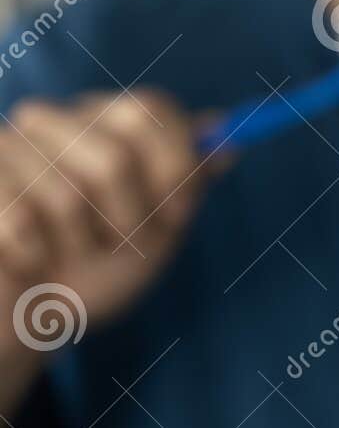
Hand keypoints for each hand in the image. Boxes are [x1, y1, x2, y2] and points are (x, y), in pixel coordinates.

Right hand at [0, 89, 206, 360]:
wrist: (26, 318)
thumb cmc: (95, 271)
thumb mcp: (158, 230)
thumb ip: (189, 183)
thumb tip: (227, 135)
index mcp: (105, 120)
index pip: (153, 109)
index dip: (174, 169)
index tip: (175, 215)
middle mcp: (53, 119)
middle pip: (116, 156)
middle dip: (129, 218)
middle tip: (115, 241)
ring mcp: (5, 144)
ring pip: (67, 194)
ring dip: (78, 244)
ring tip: (64, 251)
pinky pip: (20, 219)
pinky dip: (35, 257)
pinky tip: (27, 260)